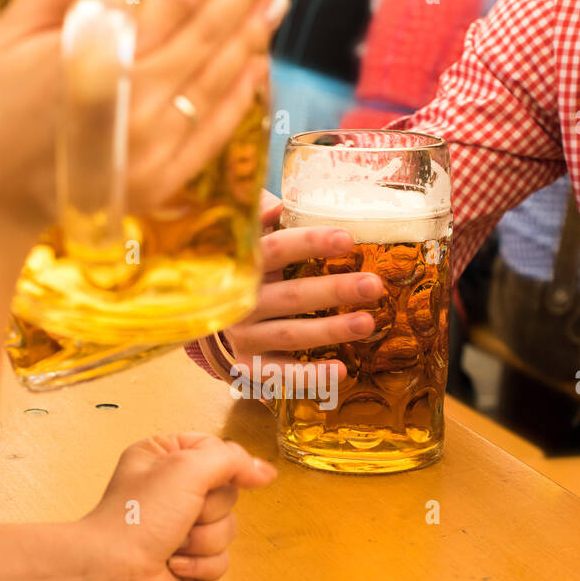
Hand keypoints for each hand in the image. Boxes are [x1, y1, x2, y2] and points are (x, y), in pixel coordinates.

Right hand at [0, 0, 286, 258]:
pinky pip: (214, 132)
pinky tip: (256, 65)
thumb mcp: (12, 31)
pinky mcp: (160, 180)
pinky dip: (240, 96)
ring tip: (274, 0)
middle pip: (210, 34)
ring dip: (252, 36)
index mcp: (104, 59)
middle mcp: (140, 103)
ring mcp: (155, 147)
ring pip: (219, 80)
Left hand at [75, 433, 275, 580]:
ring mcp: (181, 526)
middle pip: (228, 494)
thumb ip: (231, 460)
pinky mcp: (187, 559)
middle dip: (209, 511)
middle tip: (182, 515)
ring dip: (203, 540)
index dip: (225, 467)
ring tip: (173, 544)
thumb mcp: (186, 469)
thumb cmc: (136, 516)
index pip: (218, 451)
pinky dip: (200, 565)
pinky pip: (221, 560)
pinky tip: (172, 564)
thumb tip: (265, 471)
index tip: (217, 480)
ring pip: (228, 529)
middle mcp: (174, 489)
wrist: (110, 573)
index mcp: (165, 455)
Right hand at [222, 191, 385, 382]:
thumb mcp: (248, 238)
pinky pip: (281, 374)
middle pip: (292, 295)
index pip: (277, 249)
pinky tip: (342, 371)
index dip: (311, 242)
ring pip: (290, 334)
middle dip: (335, 290)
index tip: (348, 239)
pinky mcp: (250, 366)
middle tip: (374, 286)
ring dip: (331, 330)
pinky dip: (311, 376)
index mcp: (243, 263)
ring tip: (368, 323)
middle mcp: (240, 302)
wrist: (206, 315)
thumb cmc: (245, 267)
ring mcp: (244, 336)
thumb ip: (261, 216)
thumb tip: (277, 204)